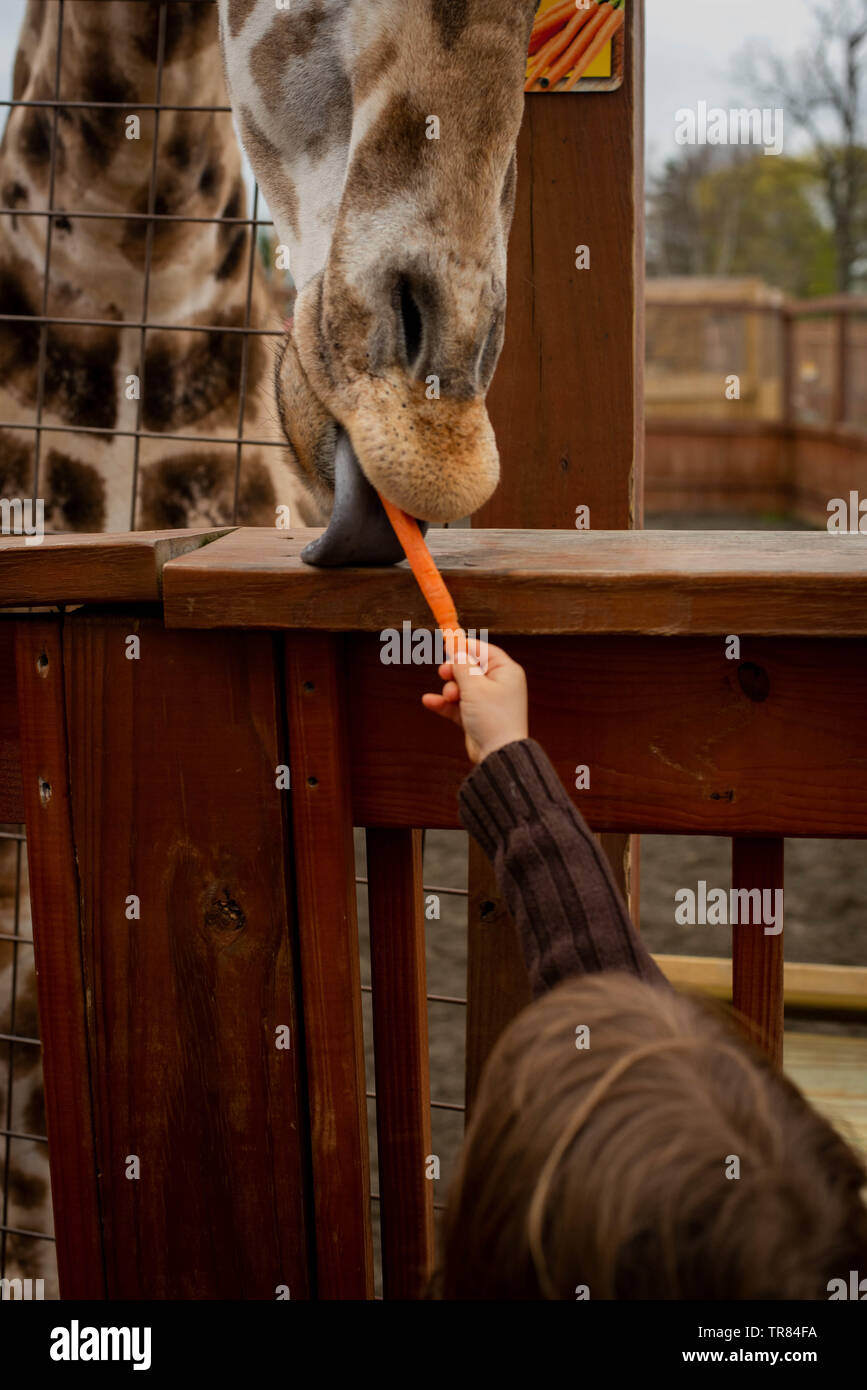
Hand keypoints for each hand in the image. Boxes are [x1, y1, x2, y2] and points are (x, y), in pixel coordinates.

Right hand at [422, 636, 527, 763]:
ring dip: (449, 690)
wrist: (497, 754)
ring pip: (461, 687)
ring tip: (449, 698)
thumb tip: (457, 650)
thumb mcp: (475, 686)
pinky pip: (457, 705)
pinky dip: (445, 703)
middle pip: (470, 668)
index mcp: (506, 672)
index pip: (484, 650)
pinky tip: (429, 701)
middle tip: (444, 673)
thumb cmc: (492, 717)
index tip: (447, 644)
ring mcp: (487, 701)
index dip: (465, 647)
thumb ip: (463, 665)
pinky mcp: (476, 717)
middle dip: (454, 672)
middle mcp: (498, 684)